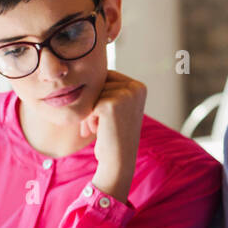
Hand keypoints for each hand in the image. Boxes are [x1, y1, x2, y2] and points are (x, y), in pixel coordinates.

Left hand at [81, 71, 145, 203]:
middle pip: (99, 83)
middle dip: (92, 103)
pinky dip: (87, 118)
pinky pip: (89, 103)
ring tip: (96, 128)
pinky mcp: (111, 104)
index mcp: (139, 86)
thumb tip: (90, 68)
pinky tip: (95, 131)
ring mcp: (125, 95)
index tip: (101, 115)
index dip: (99, 95)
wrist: (118, 159)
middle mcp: (135, 88)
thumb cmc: (114, 135)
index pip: (107, 77)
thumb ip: (111, 89)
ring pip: (92, 93)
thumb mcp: (118, 107)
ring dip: (88, 111)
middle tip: (95, 125)